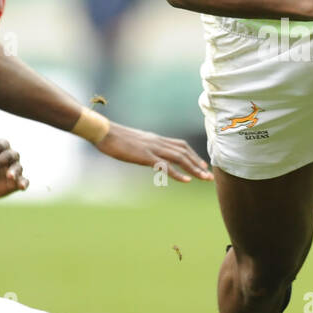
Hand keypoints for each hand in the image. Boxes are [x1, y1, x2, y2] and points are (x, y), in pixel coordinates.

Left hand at [0, 139, 28, 196]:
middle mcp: (11, 156)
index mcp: (0, 147)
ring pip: (18, 167)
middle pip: (8, 155)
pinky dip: (24, 183)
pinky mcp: (17, 182)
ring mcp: (15, 169)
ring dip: (14, 171)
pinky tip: (22, 186)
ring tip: (9, 176)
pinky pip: (24, 181)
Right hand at [97, 121, 212, 181]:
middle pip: (184, 152)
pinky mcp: (145, 156)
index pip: (180, 145)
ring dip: (194, 168)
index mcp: (155, 139)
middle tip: (209, 175)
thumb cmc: (113, 137)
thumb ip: (143, 146)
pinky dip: (177, 173)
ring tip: (204, 178)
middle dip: (198, 163)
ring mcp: (152, 148)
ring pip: (179, 158)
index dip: (193, 155)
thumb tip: (146, 152)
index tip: (202, 164)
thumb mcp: (133, 141)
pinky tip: (186, 180)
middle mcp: (157, 142)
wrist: (103, 131)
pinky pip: (165, 165)